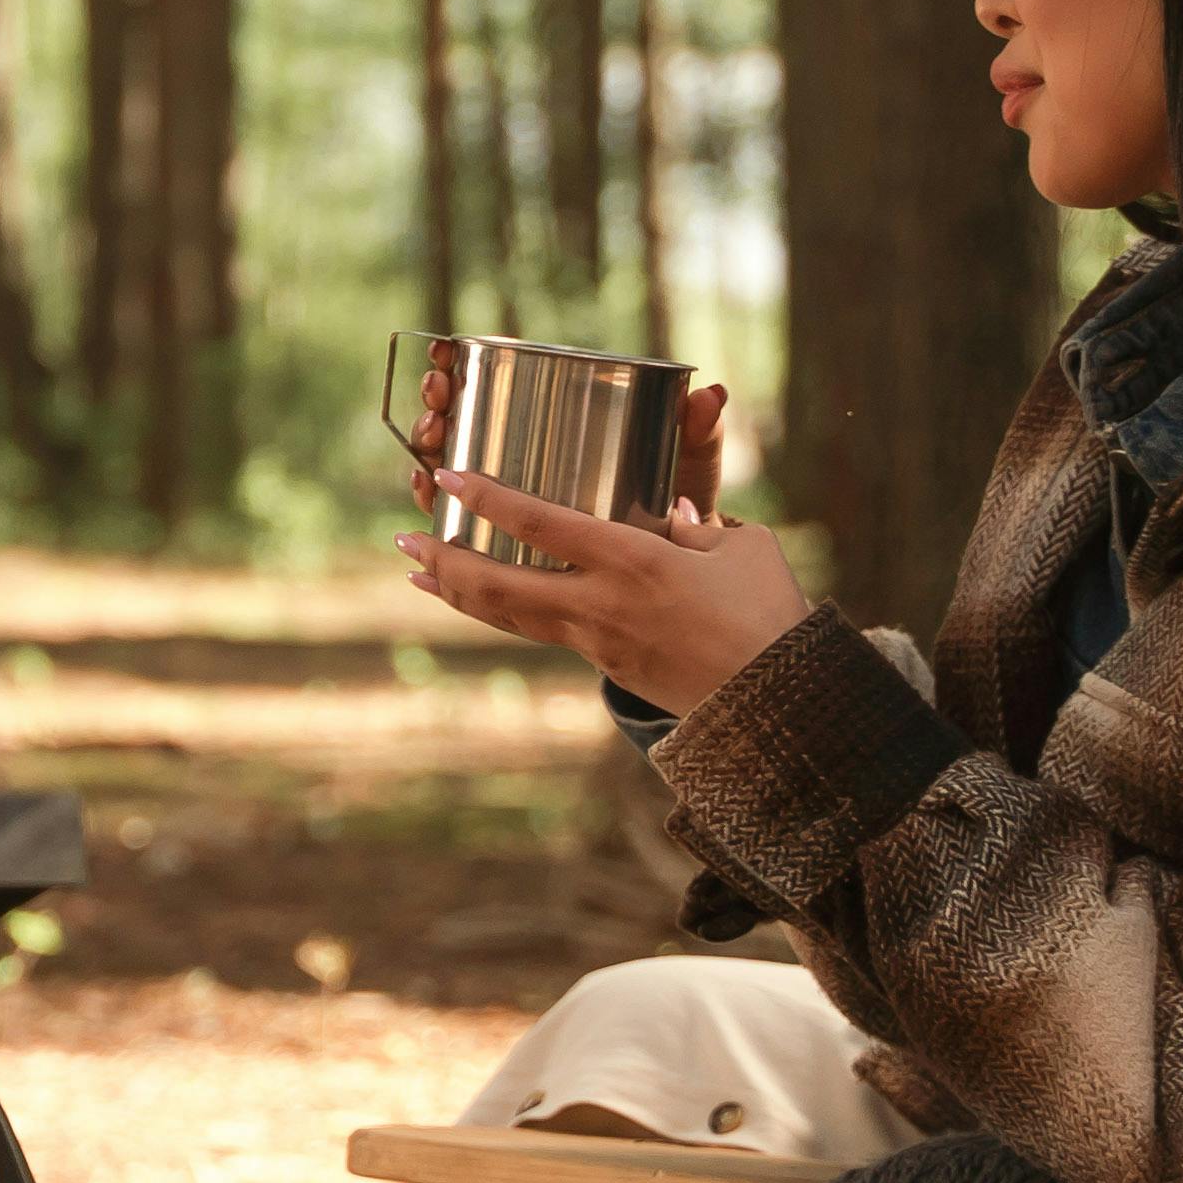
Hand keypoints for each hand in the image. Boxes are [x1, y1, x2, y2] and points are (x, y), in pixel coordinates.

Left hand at [398, 380, 812, 714]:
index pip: (542, 524)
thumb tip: (675, 515)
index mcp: (633, 561)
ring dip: (459, 592)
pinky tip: (482, 604)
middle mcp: (601, 603)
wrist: (778, 704)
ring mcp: (597, 641)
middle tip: (404, 539)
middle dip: (445, 561)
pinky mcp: (607, 665)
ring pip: (510, 615)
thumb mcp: (744, 547)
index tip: (448, 478)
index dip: (489, 500)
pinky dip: (501, 614)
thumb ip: (701, 524)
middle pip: (500, 584)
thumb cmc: (769, 615)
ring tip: (417, 573)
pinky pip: (540, 631)